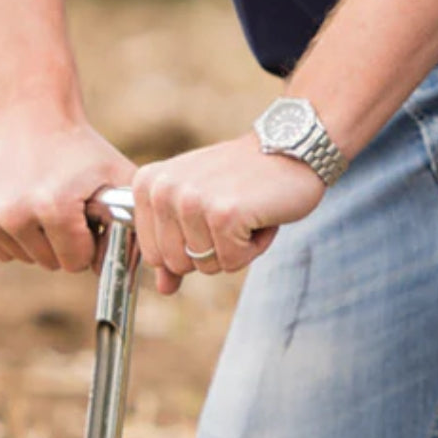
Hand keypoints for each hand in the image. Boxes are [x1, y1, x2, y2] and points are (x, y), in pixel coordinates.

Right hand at [0, 107, 135, 269]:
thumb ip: (132, 220)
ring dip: (35, 238)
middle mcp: (15, 214)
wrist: (27, 109)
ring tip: (39, 201)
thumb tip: (132, 266)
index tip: (83, 220)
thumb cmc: (77, 146)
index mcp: (54, 208)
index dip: (85, 244)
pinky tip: (16, 201)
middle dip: (60, 242)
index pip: (75, 263)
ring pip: (22, 256)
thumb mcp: (116, 176)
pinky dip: (9, 233)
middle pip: (48, 262)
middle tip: (61, 207)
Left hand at [132, 134, 325, 294]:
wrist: (290, 148)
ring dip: (235, 248)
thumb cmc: (242, 179)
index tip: (209, 215)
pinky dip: (253, 248)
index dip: (188, 248)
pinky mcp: (224, 215)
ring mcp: (192, 202)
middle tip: (230, 214)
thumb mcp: (199, 207)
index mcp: (147, 185)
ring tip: (244, 212)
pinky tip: (258, 216)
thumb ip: (175, 247)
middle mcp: (163, 190)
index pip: (154, 255)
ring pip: (206, 266)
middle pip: (178, 265)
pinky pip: (232, 262)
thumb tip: (164, 289)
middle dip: (212, 252)